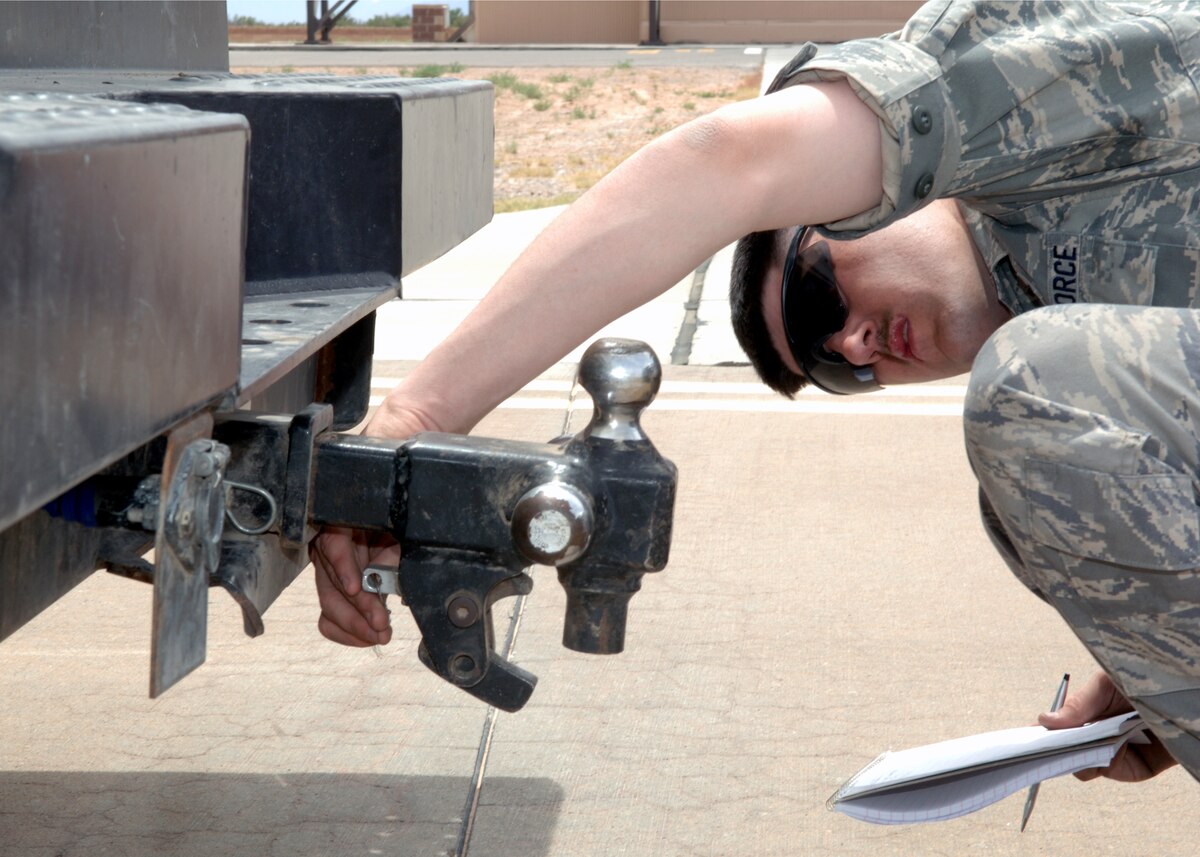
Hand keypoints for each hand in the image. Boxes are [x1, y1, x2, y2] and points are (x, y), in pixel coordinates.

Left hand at [310, 400, 441, 646]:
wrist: (418, 461)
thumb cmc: (415, 504)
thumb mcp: (409, 553)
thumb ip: (393, 583)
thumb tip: (388, 620)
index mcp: (353, 566)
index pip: (337, 607)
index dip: (349, 629)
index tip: (371, 639)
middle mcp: (338, 552)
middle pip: (330, 598)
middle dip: (355, 621)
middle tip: (378, 633)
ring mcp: (333, 533)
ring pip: (329, 578)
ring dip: (354, 603)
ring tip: (376, 618)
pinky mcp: (333, 513)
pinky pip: (331, 546)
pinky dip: (343, 568)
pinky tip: (356, 585)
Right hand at [1039, 671, 1177, 781]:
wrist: (1186, 698)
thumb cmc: (1146, 681)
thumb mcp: (1107, 684)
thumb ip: (1079, 705)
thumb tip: (1045, 721)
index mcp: (1085, 711)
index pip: (1055, 725)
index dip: (1038, 734)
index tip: (1025, 740)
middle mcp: (1096, 733)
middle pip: (1065, 750)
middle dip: (1057, 750)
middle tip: (1054, 746)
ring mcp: (1115, 751)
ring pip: (1085, 765)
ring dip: (1085, 756)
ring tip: (1094, 739)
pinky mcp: (1136, 768)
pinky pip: (1113, 771)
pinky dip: (1110, 763)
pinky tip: (1116, 746)